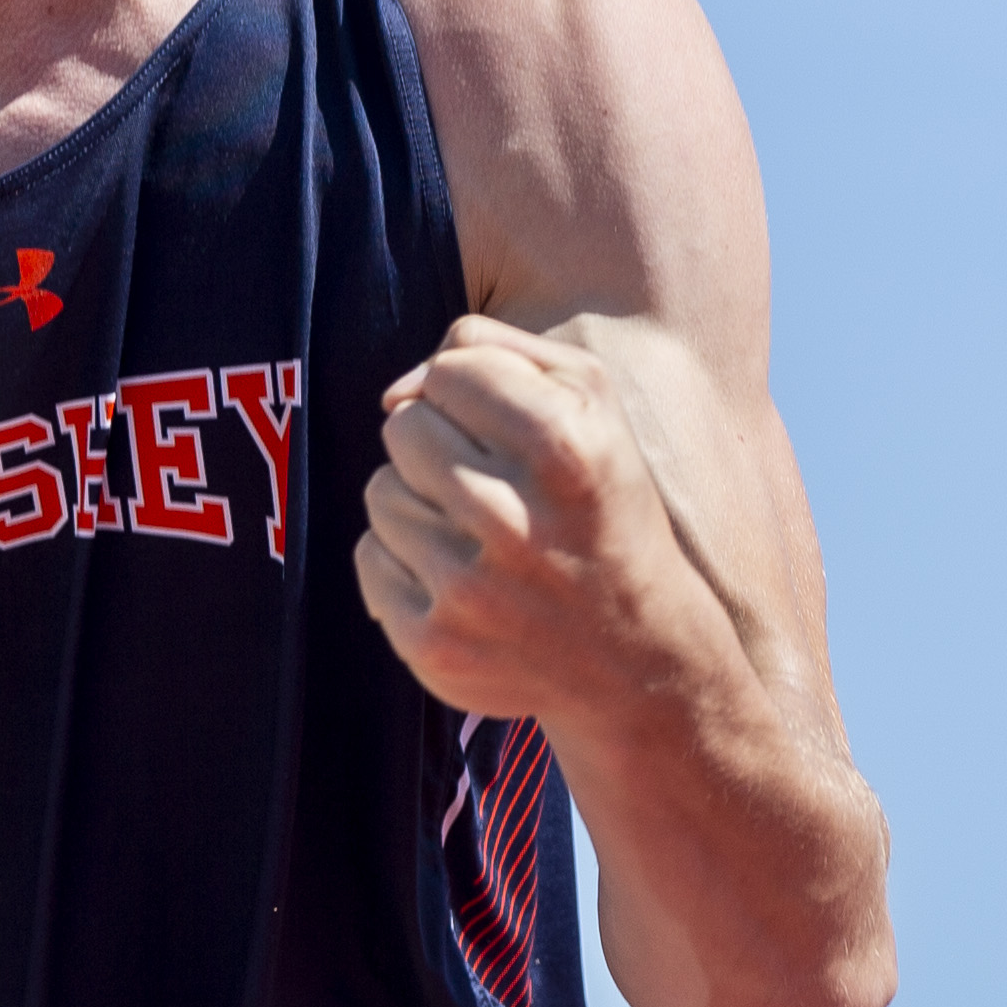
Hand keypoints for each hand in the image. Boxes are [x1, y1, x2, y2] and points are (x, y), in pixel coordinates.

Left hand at [358, 314, 700, 724]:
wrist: (636, 655)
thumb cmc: (603, 505)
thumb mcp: (592, 403)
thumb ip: (494, 351)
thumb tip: (393, 392)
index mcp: (563, 447)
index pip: (448, 371)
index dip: (468, 391)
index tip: (504, 428)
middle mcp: (514, 521)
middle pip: (403, 427)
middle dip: (437, 442)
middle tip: (491, 482)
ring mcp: (469, 592)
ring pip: (380, 491)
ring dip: (420, 502)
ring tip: (480, 533)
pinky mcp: (434, 646)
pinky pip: (370, 558)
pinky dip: (404, 561)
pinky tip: (462, 578)